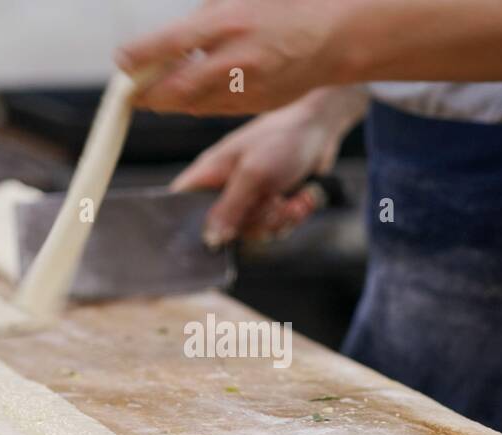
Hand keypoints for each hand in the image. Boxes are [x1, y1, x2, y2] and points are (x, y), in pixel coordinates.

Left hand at [117, 0, 359, 115]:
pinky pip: (215, 110)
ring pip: (193, 104)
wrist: (333, 36)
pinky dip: (196, 103)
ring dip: (169, 100)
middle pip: (176, 88)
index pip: (170, 44)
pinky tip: (190, 93)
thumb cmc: (281, 7)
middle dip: (148, 93)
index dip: (140, 57)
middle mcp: (236, 59)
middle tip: (131, 91)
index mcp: (228, 23)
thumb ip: (198, 19)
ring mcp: (248, 88)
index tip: (123, 62)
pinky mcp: (257, 105)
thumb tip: (159, 45)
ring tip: (154, 92)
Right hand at [173, 87, 365, 244]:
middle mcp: (224, 187)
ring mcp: (248, 196)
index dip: (190, 226)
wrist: (321, 126)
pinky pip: (274, 226)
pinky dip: (292, 216)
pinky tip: (302, 198)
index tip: (215, 237)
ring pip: (253, 231)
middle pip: (224, 229)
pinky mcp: (270, 201)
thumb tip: (211, 240)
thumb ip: (230, 208)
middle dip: (255, 223)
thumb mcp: (253, 173)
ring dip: (279, 220)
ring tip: (291, 200)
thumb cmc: (283, 137)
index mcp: (209, 174)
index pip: (180, 204)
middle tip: (273, 204)